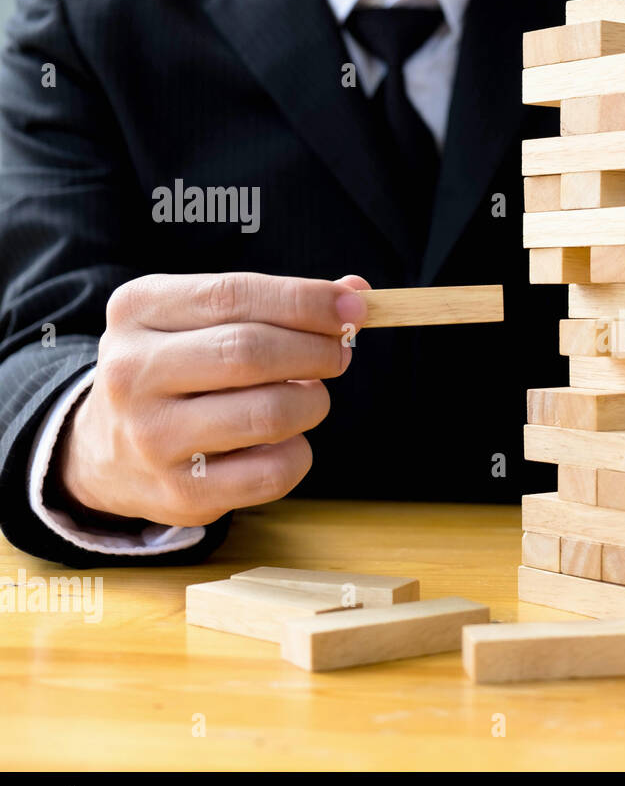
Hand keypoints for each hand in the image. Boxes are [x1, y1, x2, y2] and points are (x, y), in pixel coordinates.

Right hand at [56, 272, 369, 525]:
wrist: (110, 454)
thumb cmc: (180, 370)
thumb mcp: (205, 320)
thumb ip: (277, 302)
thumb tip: (354, 292)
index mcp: (139, 310)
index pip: (235, 295)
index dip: (306, 300)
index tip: (354, 307)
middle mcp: (133, 372)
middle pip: (252, 352)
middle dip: (317, 351)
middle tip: (340, 355)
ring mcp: (152, 438)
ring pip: (270, 414)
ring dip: (313, 401)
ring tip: (309, 396)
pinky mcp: (181, 493)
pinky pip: (273, 471)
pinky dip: (300, 452)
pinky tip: (286, 440)